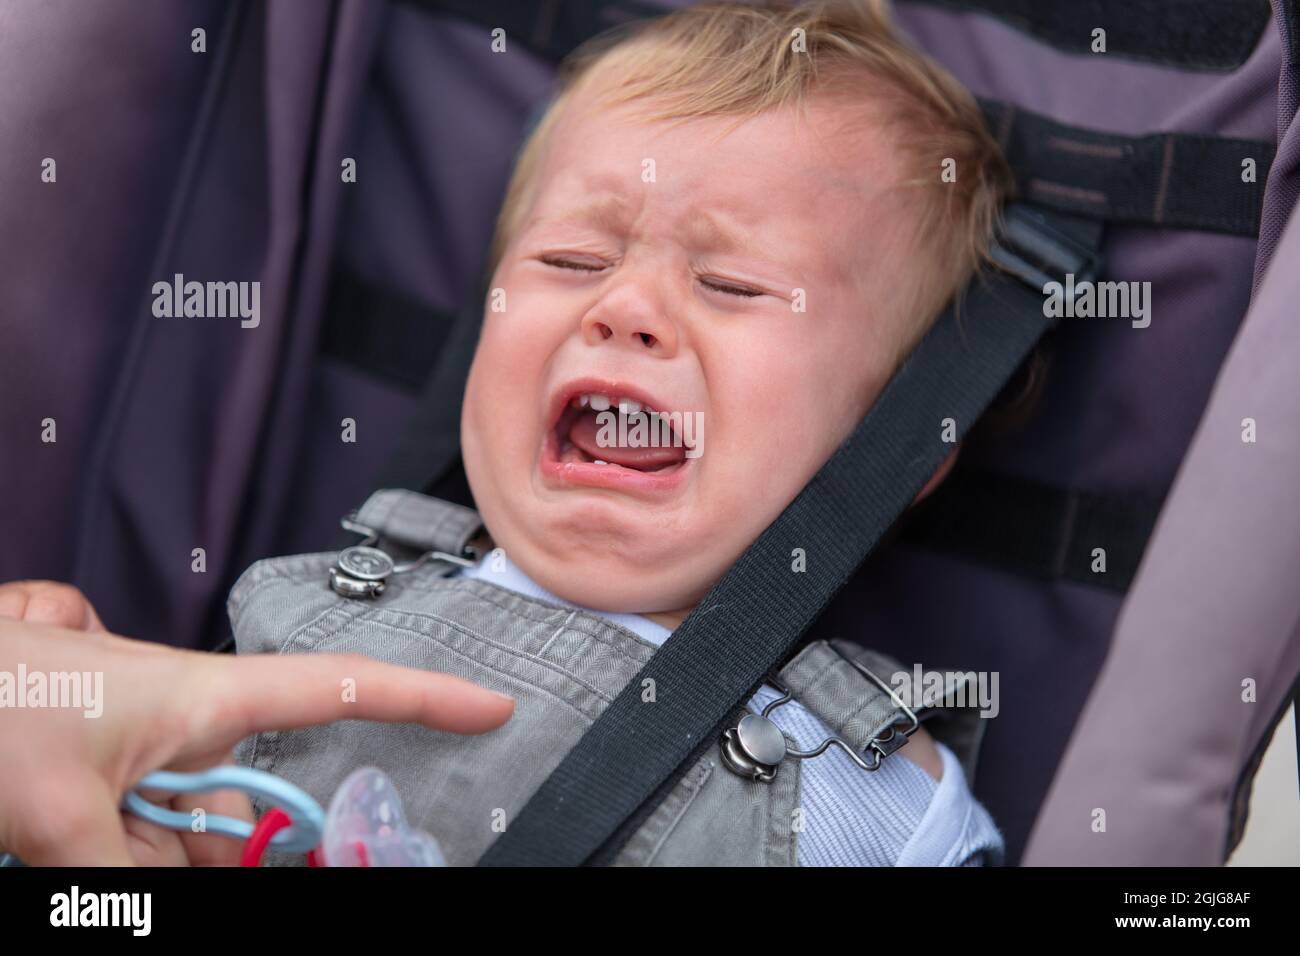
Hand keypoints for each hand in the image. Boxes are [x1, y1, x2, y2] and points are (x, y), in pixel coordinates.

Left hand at [0, 595, 514, 865]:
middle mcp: (184, 712)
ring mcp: (140, 735)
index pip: (343, 687)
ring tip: (72, 833)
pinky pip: (134, 825)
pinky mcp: (101, 758)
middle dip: (237, 848)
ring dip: (144, 856)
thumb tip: (183, 882)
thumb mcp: (60, 812)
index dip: (425, 697)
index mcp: (203, 695)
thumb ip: (129, 876)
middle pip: (246, 798)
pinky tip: (63, 842)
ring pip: (179, 823)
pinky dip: (119, 854)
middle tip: (195, 854)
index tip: (491, 705)